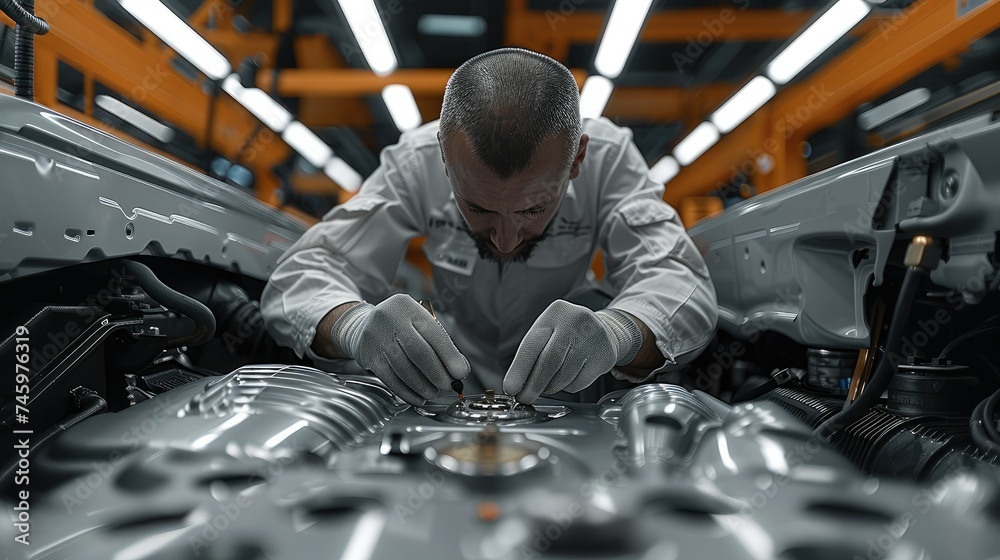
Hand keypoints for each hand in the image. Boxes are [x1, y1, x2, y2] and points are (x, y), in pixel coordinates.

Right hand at [332, 294, 469, 404]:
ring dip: (422, 385)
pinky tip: (417, 397)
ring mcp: (376, 337)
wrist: (363, 325)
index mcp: (409, 307)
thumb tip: (459, 371)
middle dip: (436, 373)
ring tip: (433, 393)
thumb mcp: (420, 324)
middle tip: (448, 385)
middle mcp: (390, 319)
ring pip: (403, 368)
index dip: (449, 356)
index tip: (460, 373)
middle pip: (418, 351)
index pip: (433, 333)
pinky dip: (406, 392)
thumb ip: (440, 344)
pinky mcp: (368, 355)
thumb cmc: (401, 326)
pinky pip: (390, 379)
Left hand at [503, 300, 629, 403]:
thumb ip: (531, 355)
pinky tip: (568, 378)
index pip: (532, 344)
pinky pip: (579, 383)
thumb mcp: (548, 333)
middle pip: (550, 360)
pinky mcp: (605, 356)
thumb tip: (516, 385)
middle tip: (525, 398)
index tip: (510, 388)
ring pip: (564, 375)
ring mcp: (593, 338)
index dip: (519, 369)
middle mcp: (576, 321)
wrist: (603, 330)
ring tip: (549, 384)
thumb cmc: (567, 334)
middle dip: (534, 384)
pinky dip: (568, 387)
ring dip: (551, 387)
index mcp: (555, 312)